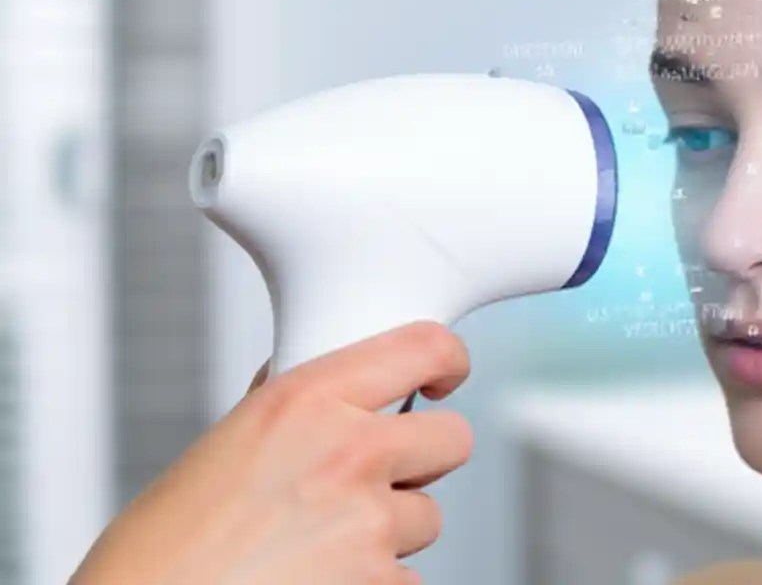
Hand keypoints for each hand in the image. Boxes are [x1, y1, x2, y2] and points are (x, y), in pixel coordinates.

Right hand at [70, 321, 473, 584]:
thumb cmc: (162, 547)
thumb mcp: (227, 443)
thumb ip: (297, 412)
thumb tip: (341, 394)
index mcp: (306, 400)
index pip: (424, 347)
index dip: (448, 360)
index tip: (445, 377)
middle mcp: (349, 451)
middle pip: (452, 439)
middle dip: (422, 461)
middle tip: (377, 480)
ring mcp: (371, 521)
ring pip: (427, 516)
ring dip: (389, 532)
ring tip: (318, 546)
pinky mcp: (380, 582)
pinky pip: (407, 576)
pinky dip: (374, 582)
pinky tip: (318, 581)